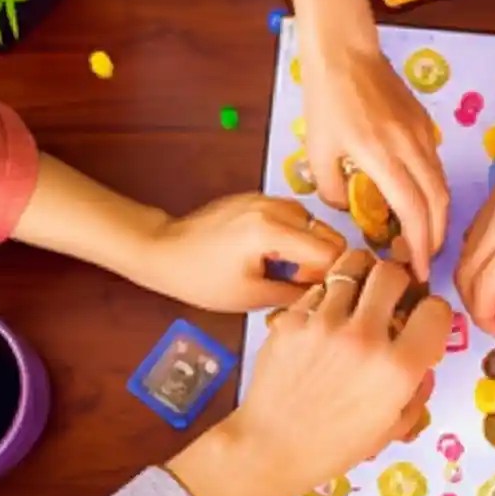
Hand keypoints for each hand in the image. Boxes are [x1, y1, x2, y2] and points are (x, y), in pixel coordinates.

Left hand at [137, 194, 345, 311]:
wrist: (164, 251)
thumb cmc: (202, 279)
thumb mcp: (252, 297)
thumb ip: (296, 293)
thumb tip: (325, 292)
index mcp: (271, 230)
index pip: (329, 251)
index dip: (331, 274)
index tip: (315, 291)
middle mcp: (273, 207)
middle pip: (327, 232)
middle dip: (325, 259)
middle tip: (303, 282)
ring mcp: (265, 199)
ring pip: (312, 222)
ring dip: (310, 246)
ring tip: (287, 269)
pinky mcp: (257, 199)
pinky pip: (293, 215)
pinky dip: (295, 235)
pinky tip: (276, 255)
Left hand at [167, 250, 451, 495]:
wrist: (273, 447)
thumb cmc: (335, 444)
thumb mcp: (393, 426)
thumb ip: (418, 388)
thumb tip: (425, 356)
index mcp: (397, 369)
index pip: (436, 310)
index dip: (433, 314)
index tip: (423, 322)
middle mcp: (364, 339)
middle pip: (393, 273)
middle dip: (398, 284)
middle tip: (390, 301)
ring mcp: (324, 324)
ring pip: (353, 266)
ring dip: (362, 279)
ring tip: (358, 297)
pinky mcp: (292, 319)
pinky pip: (319, 288)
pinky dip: (328, 296)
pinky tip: (326, 319)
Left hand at [304, 45, 447, 279]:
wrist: (345, 51)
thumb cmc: (325, 99)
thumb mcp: (317, 150)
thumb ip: (332, 189)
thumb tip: (347, 209)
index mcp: (382, 155)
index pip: (413, 211)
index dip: (419, 246)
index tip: (419, 271)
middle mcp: (410, 146)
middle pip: (438, 203)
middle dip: (435, 238)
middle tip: (425, 262)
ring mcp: (421, 134)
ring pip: (441, 185)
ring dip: (437, 216)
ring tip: (424, 238)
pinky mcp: (423, 124)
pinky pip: (435, 166)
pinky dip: (432, 192)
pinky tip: (419, 202)